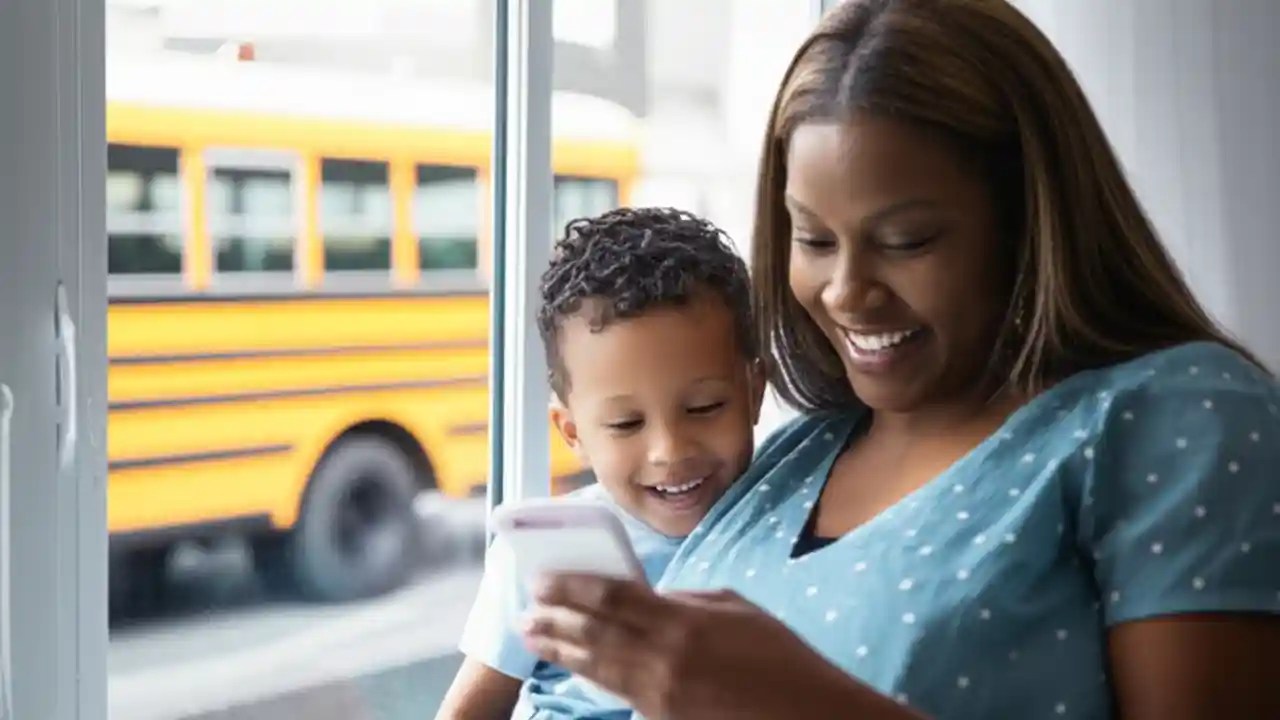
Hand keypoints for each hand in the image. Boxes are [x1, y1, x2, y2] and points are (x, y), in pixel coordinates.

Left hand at [522, 574, 917, 719]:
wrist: (805, 713)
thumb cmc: (778, 656)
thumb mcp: (735, 607)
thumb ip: (687, 599)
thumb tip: (651, 597)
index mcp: (682, 621)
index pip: (612, 598)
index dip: (573, 588)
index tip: (544, 580)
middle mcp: (663, 658)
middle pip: (594, 634)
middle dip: (556, 620)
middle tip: (526, 609)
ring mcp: (661, 694)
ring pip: (598, 667)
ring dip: (561, 651)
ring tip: (533, 638)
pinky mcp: (664, 718)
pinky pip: (618, 692)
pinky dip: (591, 677)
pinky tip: (573, 666)